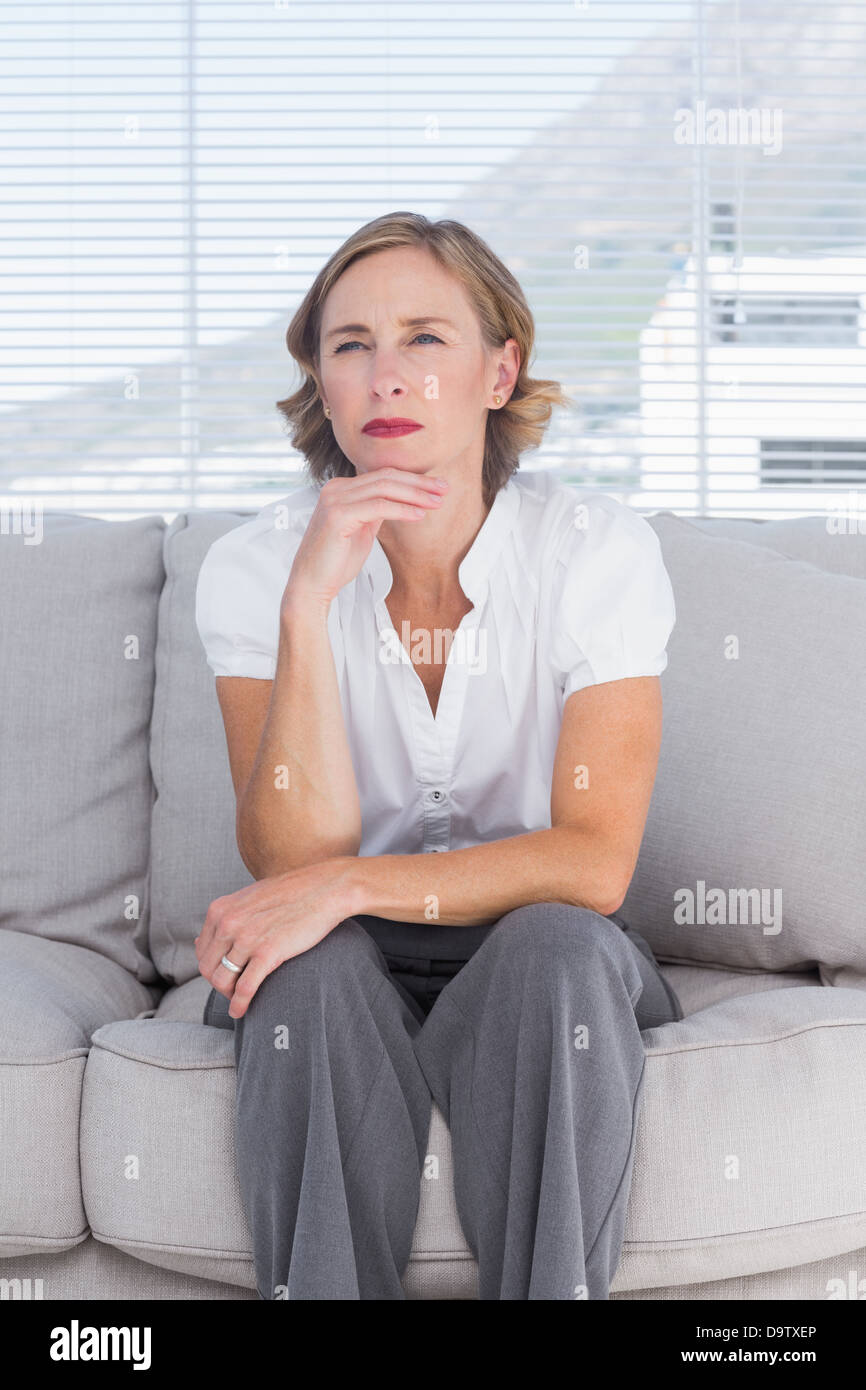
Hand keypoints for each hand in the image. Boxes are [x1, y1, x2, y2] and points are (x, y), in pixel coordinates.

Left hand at [195, 858, 357, 1019]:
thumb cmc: (291, 893)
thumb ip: (225, 918)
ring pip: (222, 981)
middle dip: (219, 984)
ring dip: (228, 996)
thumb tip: (199, 941)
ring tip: (239, 1000)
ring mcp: (247, 938)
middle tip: (233, 990)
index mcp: (220, 910)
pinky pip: (245, 988)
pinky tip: (241, 1011)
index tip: (226, 975)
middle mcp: (228, 923)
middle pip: (208, 968)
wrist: (324, 888)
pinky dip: (240, 1004)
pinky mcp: (268, 953)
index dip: (212, 967)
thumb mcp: (248, 898)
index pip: (202, 951)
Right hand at [281, 466, 448, 614]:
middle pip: (386, 477)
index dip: (412, 479)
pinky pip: (379, 507)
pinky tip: (419, 515)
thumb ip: (376, 512)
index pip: (382, 476)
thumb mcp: (362, 530)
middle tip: (444, 489)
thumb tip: (401, 501)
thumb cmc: (336, 562)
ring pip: (384, 488)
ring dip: (415, 494)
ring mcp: (335, 499)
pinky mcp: (337, 515)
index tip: (437, 487)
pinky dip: (402, 509)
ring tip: (437, 502)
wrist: (312, 584)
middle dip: (419, 483)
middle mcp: (335, 488)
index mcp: (341, 488)